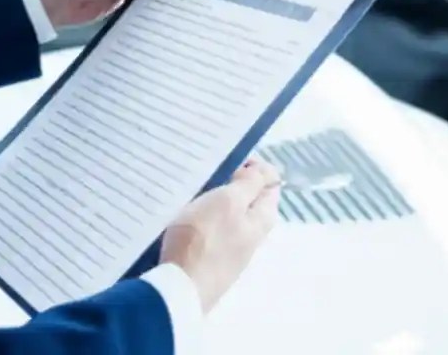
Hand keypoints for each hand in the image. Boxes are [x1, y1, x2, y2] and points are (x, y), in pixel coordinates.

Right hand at [160, 159, 281, 312]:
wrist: (178, 288)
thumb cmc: (204, 239)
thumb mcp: (229, 201)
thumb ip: (250, 184)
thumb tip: (266, 172)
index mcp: (263, 218)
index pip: (269, 182)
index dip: (252, 165)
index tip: (226, 159)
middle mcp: (252, 235)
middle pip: (248, 199)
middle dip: (230, 182)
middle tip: (206, 174)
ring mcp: (231, 250)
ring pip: (227, 215)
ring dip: (212, 200)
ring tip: (190, 193)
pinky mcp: (210, 260)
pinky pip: (210, 231)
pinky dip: (200, 219)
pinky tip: (182, 218)